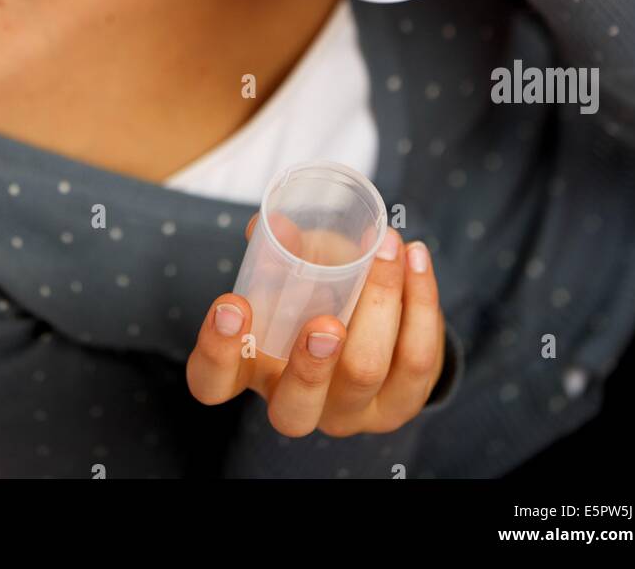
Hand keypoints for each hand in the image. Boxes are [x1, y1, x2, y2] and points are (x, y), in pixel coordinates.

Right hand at [186, 217, 445, 437]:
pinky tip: (416, 258)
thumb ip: (283, 247)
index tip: (234, 304)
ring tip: (388, 246)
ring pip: (366, 372)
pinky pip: (418, 360)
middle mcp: (296, 403)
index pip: (214, 382)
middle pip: (296, 407)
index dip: (218, 351)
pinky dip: (421, 303)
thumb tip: (277, 223)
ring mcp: (350, 411)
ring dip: (381, 304)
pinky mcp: (401, 402)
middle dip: (312, 365)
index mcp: (252, 371)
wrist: (373, 328)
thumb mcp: (292, 271)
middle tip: (326, 321)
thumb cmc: (316, 294)